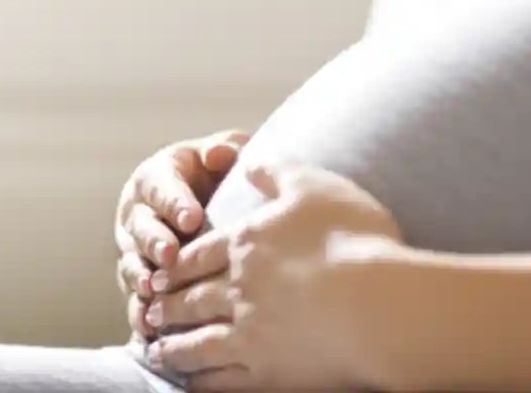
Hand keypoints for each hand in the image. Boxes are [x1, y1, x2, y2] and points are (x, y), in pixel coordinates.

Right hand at [115, 129, 249, 339]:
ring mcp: (134, 248)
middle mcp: (137, 212)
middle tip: (170, 255)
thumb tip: (220, 154)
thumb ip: (224, 150)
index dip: (174, 202)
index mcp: (155, 177)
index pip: (161, 187)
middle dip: (154, 241)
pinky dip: (138, 312)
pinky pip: (133, 297)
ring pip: (131, 262)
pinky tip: (147, 327)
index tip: (192, 218)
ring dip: (140, 277)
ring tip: (153, 290)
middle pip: (140, 226)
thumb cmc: (220, 177)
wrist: (213, 207)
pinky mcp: (137, 278)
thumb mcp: (224, 156)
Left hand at [146, 163, 401, 391]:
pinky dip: (200, 383)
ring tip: (156, 351)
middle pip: (191, 298)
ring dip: (173, 348)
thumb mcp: (312, 186)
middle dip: (167, 305)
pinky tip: (192, 385)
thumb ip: (275, 170)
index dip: (177, 264)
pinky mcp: (267, 374)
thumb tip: (246, 160)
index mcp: (247, 245)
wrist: (381, 305)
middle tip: (149, 310)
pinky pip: (221, 382)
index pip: (198, 254)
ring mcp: (249, 335)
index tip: (161, 271)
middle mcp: (238, 290)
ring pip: (197, 343)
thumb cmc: (355, 239)